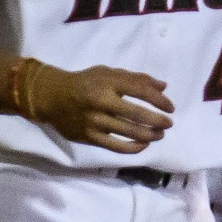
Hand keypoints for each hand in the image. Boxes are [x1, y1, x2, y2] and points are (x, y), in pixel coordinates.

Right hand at [27, 64, 174, 152]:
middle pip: (137, 114)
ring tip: (159, 134)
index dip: (159, 100)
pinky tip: (143, 145)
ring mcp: (93, 121)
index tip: (170, 107)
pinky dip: (133, 148)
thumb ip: (135, 79)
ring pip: (128, 132)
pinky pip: (115, 146)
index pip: (140, 90)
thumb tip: (163, 87)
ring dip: (149, 135)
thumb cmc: (85, 83)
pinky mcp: (88, 137)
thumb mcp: (108, 73)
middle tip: (168, 123)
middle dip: (158, 121)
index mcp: (107, 82)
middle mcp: (100, 101)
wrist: (51, 97)